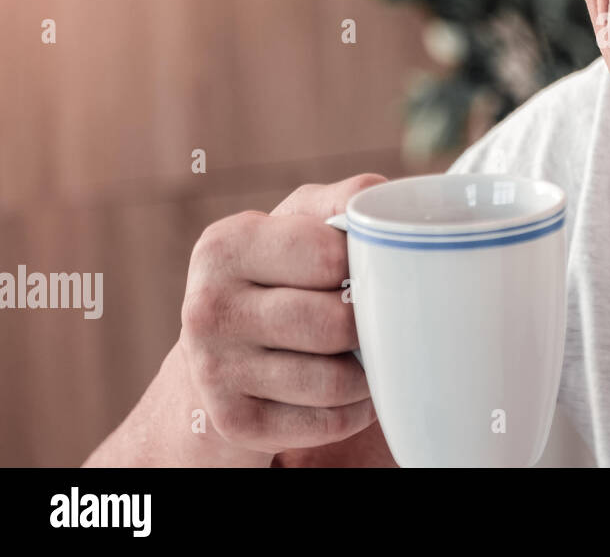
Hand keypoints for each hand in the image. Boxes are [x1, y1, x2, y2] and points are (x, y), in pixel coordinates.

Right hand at [179, 174, 386, 455]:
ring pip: (337, 381)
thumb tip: (386, 203)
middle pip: (337, 324)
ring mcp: (214, 371)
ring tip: (364, 355)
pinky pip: (328, 422)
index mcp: (226, 246)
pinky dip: (354, 411)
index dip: (365, 265)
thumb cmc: (279, 274)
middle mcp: (207, 308)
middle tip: (372, 319)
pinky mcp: (235, 423)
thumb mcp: (301, 223)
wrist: (220, 351)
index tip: (365, 269)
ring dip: (368, 373)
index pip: (330, 257)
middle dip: (369, 325)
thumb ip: (344, 201)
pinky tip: (347, 392)